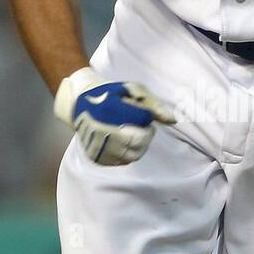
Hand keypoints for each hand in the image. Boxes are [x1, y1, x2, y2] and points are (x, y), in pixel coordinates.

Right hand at [54, 66, 175, 165]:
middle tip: (140, 130)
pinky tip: (124, 143)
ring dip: (136, 149)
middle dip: (143, 140)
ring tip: (132, 135)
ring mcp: (96, 146)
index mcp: (110, 114)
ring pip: (128, 158)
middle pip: (136, 149)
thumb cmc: (112, 93)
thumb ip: (154, 105)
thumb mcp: (135, 91)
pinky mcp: (94, 155)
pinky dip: (125, 154)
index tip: (147, 124)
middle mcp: (100, 132)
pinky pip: (118, 162)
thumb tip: (173, 120)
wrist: (80, 100)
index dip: (148, 132)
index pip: (139, 137)